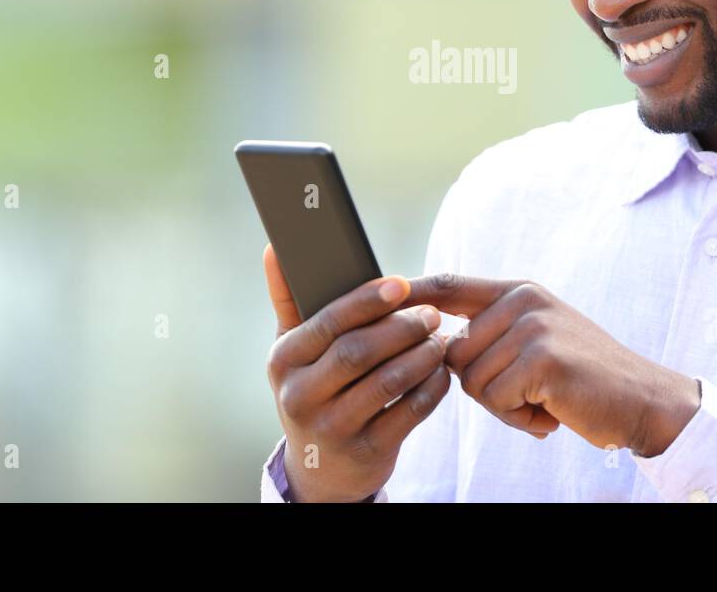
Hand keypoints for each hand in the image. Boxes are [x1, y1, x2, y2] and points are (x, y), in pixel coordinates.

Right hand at [263, 244, 451, 501]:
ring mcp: (333, 428)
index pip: (328, 322)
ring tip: (439, 339)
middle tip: (432, 313)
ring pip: (388, 382)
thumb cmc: (313, 389)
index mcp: (283, 361)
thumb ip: (288, 299)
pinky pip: (409, 412)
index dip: (367, 301)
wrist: (320, 469)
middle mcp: (301, 396)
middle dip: (402, 328)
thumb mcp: (293, 351)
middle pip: (359, 351)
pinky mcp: (367, 451)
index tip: (401, 283)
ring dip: (422, 356)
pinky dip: (431, 388)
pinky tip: (440, 372)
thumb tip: (275, 248)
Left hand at [407, 274, 699, 456]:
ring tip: (543, 400)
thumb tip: (435, 344)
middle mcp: (524, 300)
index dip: (414, 292)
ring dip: (503, 405)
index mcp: (520, 291)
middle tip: (529, 393)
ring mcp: (534, 325)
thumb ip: (491, 334)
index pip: (451, 285)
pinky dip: (519, 418)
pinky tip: (551, 411)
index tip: (379, 293)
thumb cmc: (582, 379)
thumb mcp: (536, 340)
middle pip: (454, 352)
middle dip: (483, 387)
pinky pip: (495, 399)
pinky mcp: (543, 357)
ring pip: (471, 380)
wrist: (640, 400)